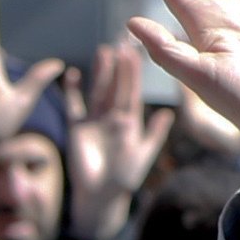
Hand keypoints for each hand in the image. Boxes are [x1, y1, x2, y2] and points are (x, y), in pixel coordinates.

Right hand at [61, 39, 172, 239]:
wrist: (101, 196)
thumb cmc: (124, 178)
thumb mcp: (144, 154)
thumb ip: (154, 134)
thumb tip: (167, 115)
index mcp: (130, 121)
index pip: (133, 91)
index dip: (134, 73)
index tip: (136, 53)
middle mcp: (112, 117)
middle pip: (115, 87)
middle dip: (118, 67)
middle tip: (121, 43)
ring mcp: (94, 121)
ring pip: (98, 92)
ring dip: (100, 73)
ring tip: (103, 52)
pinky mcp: (77, 129)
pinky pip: (74, 106)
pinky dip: (72, 92)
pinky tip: (73, 74)